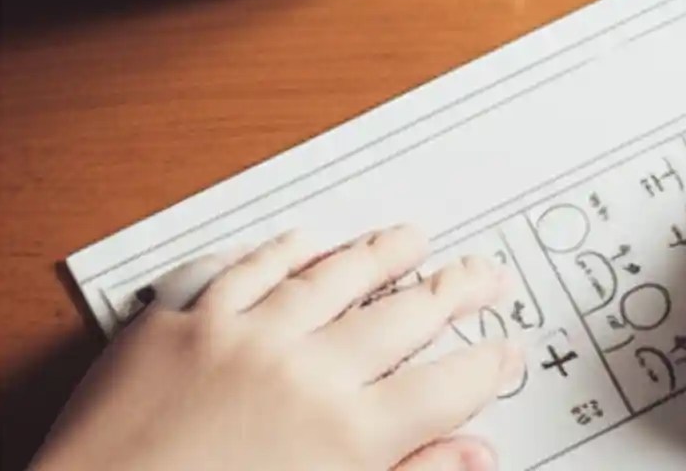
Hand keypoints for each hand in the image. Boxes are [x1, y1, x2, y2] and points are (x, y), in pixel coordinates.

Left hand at [33, 225, 522, 470]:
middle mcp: (306, 373)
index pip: (449, 384)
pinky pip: (243, 268)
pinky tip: (306, 241)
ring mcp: (243, 338)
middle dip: (456, 289)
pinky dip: (280, 250)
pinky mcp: (181, 323)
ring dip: (380, 253)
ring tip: (412, 237)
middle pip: (405, 314)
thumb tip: (473, 454)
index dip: (488, 364)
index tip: (504, 352)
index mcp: (348, 435)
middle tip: (481, 273)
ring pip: (333, 276)